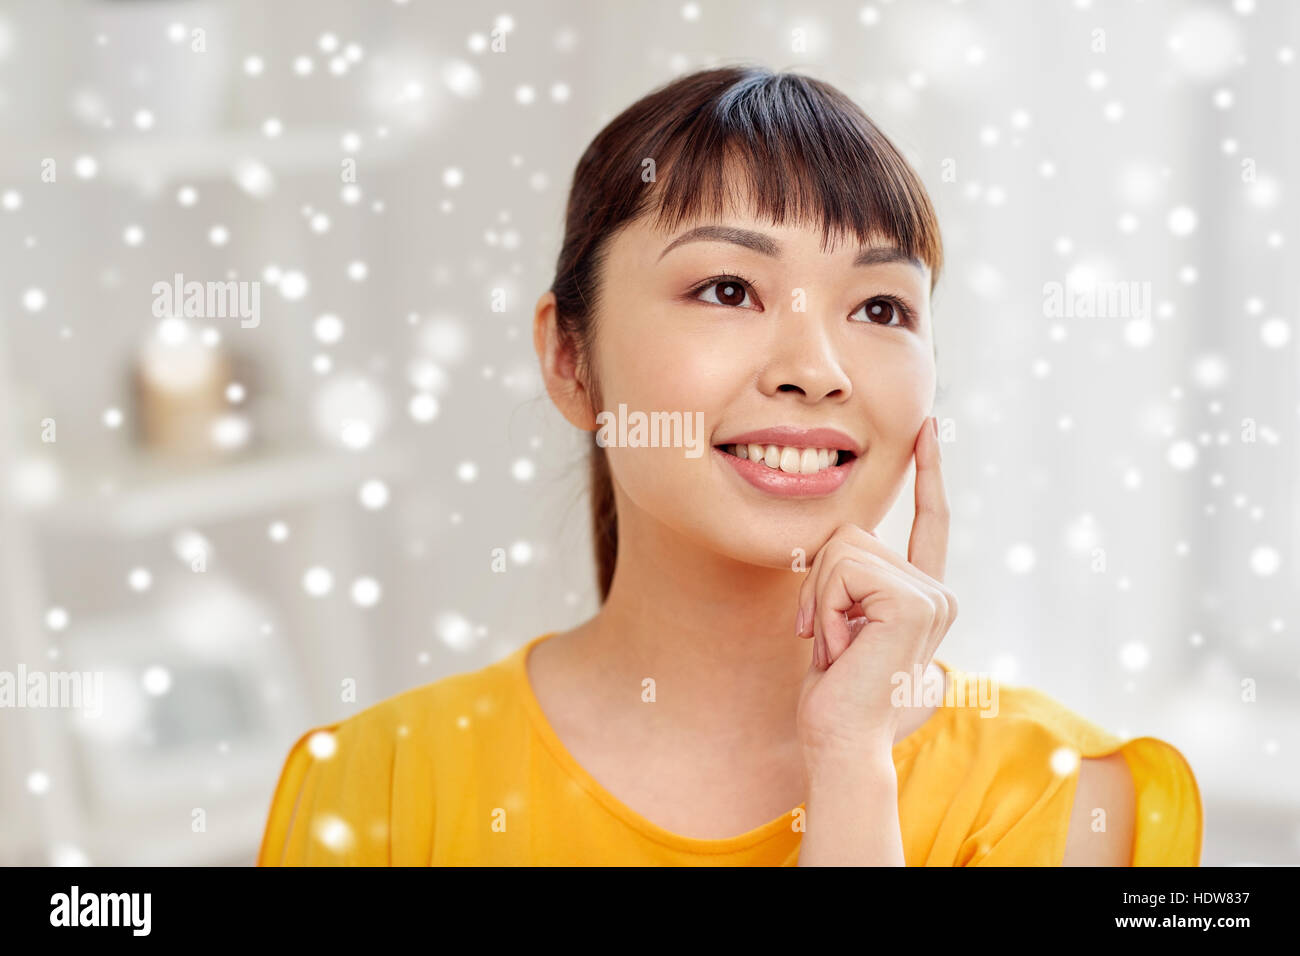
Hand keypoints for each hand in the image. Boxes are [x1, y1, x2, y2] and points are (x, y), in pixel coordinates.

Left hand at [794, 416, 956, 758]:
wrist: (840, 741)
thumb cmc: (834, 694)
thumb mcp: (840, 622)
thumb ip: (851, 580)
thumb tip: (843, 532)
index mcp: (923, 595)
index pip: (930, 522)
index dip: (928, 472)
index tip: (926, 427)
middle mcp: (937, 591)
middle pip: (854, 535)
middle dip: (819, 584)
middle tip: (826, 638)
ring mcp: (932, 596)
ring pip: (843, 548)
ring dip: (819, 599)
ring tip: (835, 647)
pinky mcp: (916, 602)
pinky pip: (842, 569)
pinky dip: (825, 606)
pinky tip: (839, 647)